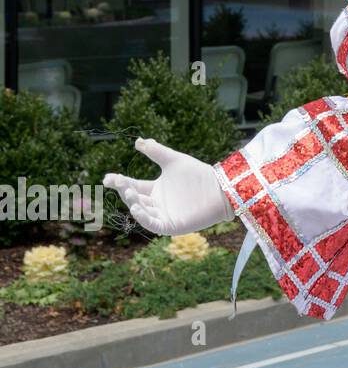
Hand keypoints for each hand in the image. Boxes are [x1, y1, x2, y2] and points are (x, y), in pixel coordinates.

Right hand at [103, 138, 234, 235]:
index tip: (107, 177)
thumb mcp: (174, 160)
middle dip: (125, 191)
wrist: (220, 188)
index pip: (132, 186)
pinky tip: (137, 207)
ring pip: (142, 212)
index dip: (119, 182)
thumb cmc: (198, 175)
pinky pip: (153, 224)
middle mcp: (156, 203)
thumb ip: (156, 151)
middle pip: (134, 198)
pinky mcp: (171, 226)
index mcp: (154, 189)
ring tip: (129, 191)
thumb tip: (138, 141)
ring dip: (133, 203)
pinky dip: (144, 217)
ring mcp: (162, 215)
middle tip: (120, 182)